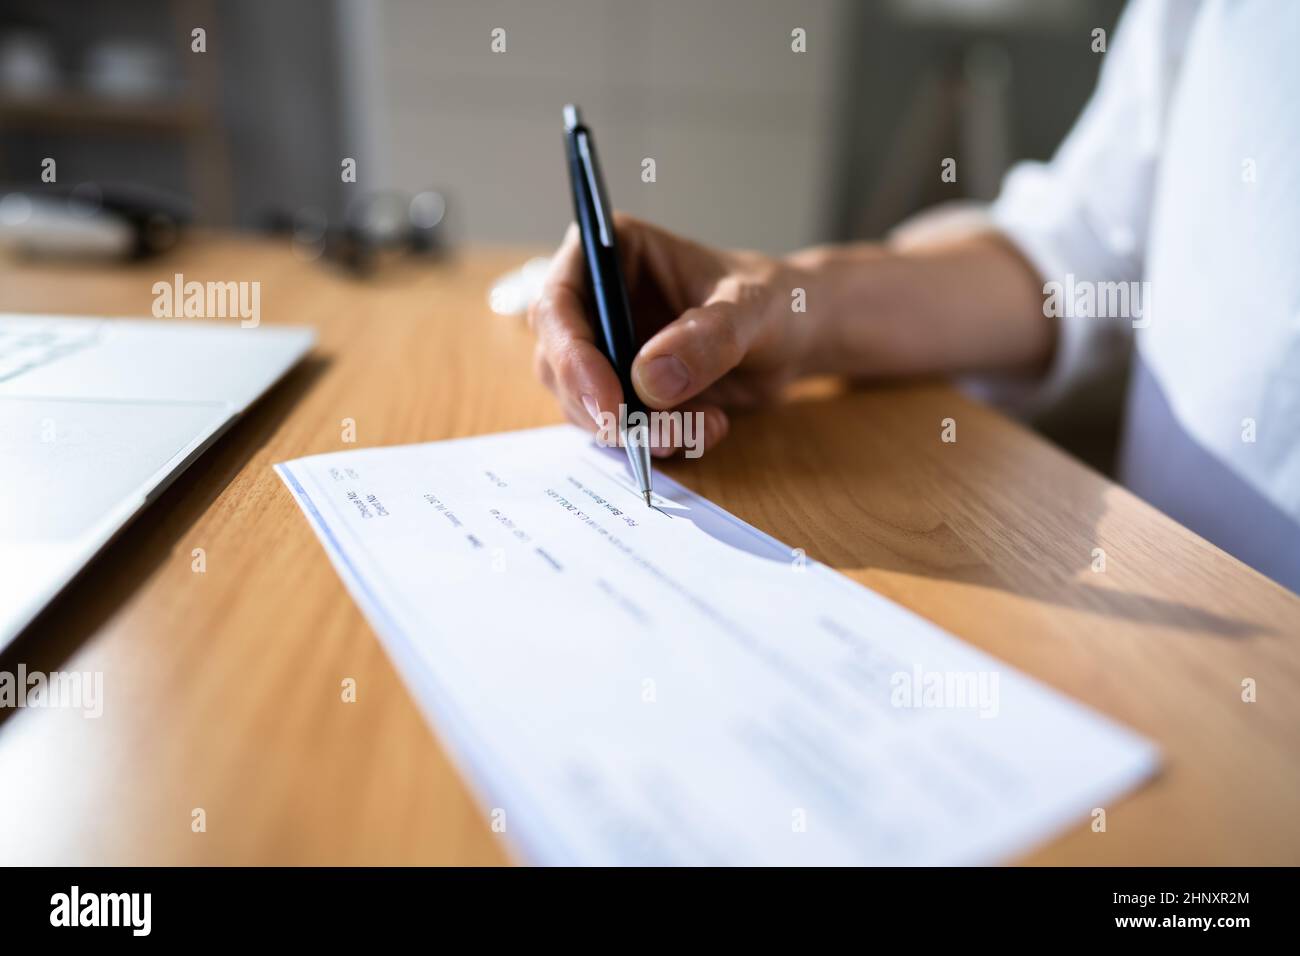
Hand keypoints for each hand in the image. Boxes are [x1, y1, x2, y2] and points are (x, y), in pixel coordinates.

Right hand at [528, 214, 816, 455]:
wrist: (790, 339)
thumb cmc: (771, 301)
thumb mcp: (752, 310)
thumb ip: (707, 337)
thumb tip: (649, 379)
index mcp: (613, 252)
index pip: (557, 303)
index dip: (570, 356)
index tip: (609, 404)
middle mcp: (596, 301)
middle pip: (556, 363)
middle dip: (602, 408)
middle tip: (657, 435)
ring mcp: (604, 349)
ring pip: (583, 405)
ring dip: (635, 431)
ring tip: (702, 427)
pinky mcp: (621, 391)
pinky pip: (617, 429)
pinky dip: (656, 441)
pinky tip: (708, 427)